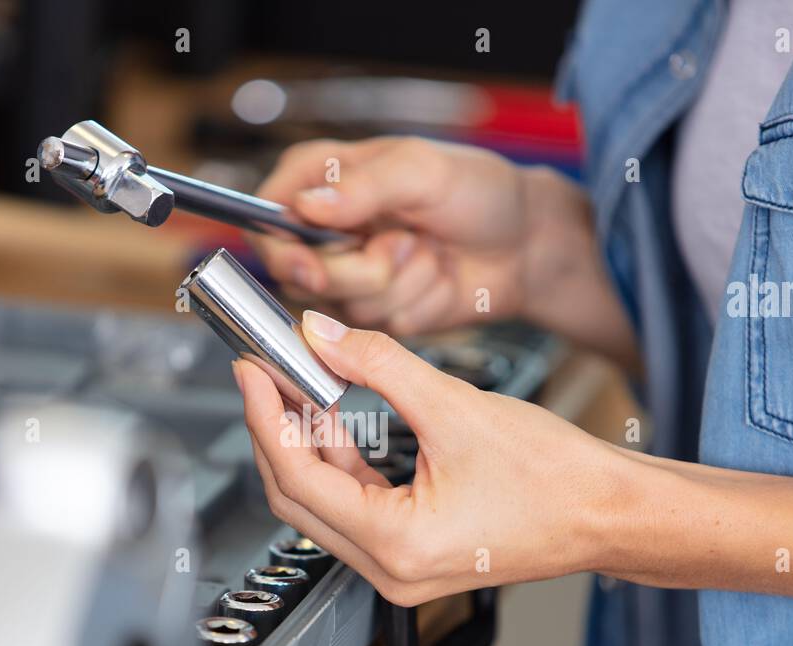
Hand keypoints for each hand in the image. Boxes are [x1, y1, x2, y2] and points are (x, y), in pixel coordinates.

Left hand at [232, 309, 627, 604]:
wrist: (608, 512)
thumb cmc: (557, 479)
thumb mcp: (457, 407)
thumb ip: (379, 366)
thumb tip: (324, 337)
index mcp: (397, 544)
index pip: (297, 477)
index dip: (264, 416)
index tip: (251, 371)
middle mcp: (390, 570)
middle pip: (298, 497)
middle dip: (274, 430)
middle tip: (264, 373)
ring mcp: (400, 568)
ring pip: (323, 503)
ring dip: (305, 444)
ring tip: (297, 385)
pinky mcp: (412, 553)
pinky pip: (355, 507)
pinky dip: (339, 463)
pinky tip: (334, 419)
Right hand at [253, 137, 639, 368]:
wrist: (525, 245)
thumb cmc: (479, 191)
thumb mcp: (422, 171)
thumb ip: (363, 187)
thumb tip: (306, 206)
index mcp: (324, 177)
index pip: (268, 213)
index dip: (281, 245)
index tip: (309, 261)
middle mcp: (327, 229)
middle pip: (298, 272)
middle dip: (360, 267)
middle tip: (404, 241)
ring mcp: (349, 273)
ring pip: (341, 304)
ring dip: (397, 284)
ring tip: (427, 251)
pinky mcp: (374, 311)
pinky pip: (373, 326)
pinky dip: (413, 304)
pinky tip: (434, 279)